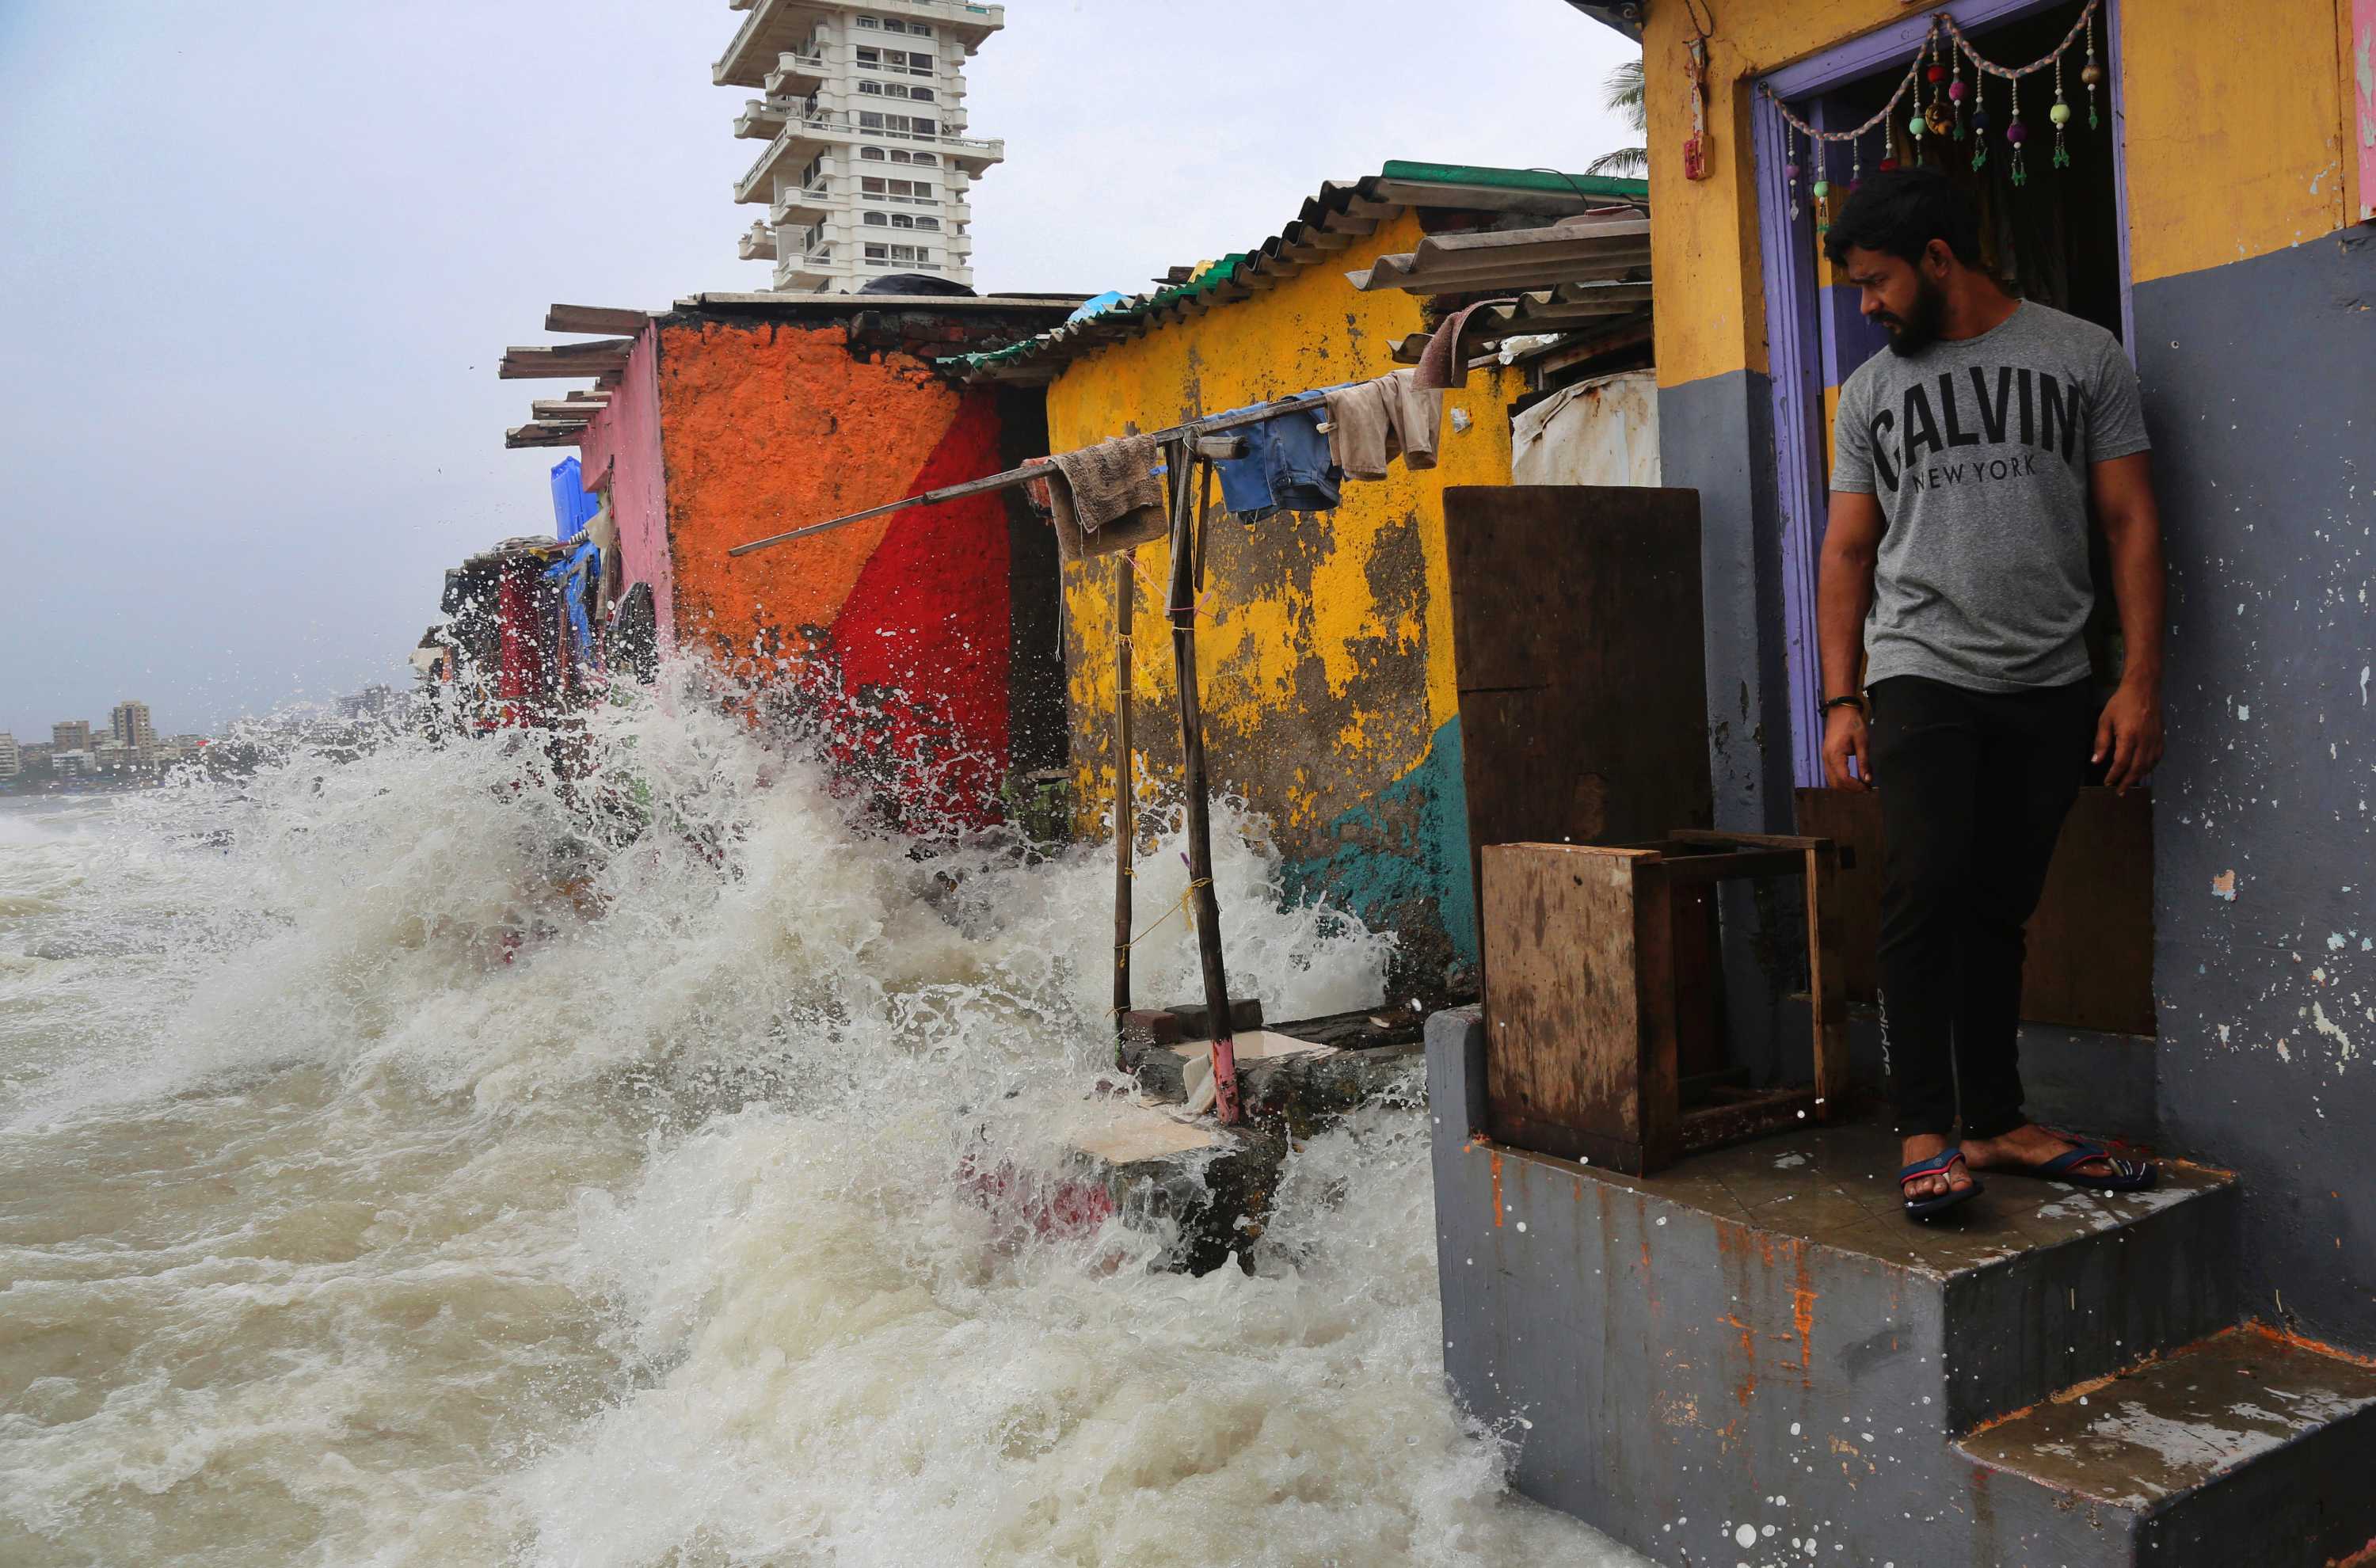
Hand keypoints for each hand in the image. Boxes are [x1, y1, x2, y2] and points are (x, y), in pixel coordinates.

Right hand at [1823, 704, 1872, 790]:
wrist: (1840, 711)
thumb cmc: (1852, 724)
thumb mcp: (1862, 742)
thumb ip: (1864, 762)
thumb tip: (1868, 780)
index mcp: (1835, 755)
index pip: (1843, 779)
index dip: (1856, 787)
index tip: (1868, 788)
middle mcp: (1827, 759)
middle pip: (1836, 784)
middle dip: (1851, 790)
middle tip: (1866, 789)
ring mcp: (1825, 759)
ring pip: (1832, 781)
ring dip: (1846, 787)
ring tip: (1861, 785)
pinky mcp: (1827, 757)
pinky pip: (1831, 775)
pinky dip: (1842, 781)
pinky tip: (1853, 778)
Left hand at [2093, 677, 2163, 792]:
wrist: (2143, 689)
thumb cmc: (2122, 703)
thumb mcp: (2105, 720)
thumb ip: (2101, 742)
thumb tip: (2096, 761)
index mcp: (2129, 735)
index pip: (2122, 762)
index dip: (2114, 774)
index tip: (2107, 781)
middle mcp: (2145, 740)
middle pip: (2137, 768)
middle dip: (2127, 781)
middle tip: (2119, 791)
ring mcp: (2155, 739)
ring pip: (2148, 765)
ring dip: (2138, 776)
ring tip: (2129, 784)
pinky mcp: (2161, 737)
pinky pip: (2157, 757)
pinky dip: (2149, 767)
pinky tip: (2142, 771)